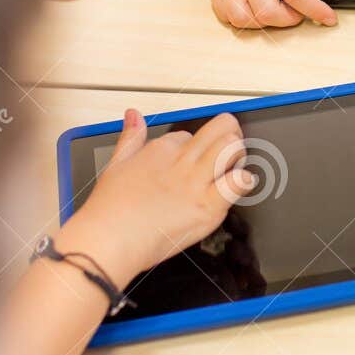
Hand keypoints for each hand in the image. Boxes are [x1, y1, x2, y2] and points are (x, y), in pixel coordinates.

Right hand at [62, 107, 254, 286]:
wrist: (110, 239)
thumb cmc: (110, 210)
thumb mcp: (116, 164)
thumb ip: (131, 137)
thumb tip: (133, 115)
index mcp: (162, 149)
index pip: (191, 134)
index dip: (195, 146)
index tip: (192, 159)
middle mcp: (182, 161)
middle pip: (221, 129)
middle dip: (230, 134)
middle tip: (229, 148)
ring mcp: (196, 183)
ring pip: (233, 148)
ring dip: (238, 155)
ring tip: (233, 167)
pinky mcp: (208, 207)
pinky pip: (239, 183)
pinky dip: (244, 181)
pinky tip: (236, 187)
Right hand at [203, 0, 335, 28]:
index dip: (314, 10)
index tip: (328, 17)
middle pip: (268, 12)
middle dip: (289, 20)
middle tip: (298, 12)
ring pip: (243, 19)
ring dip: (264, 23)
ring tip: (275, 11)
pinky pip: (224, 14)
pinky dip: (241, 19)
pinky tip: (253, 9)